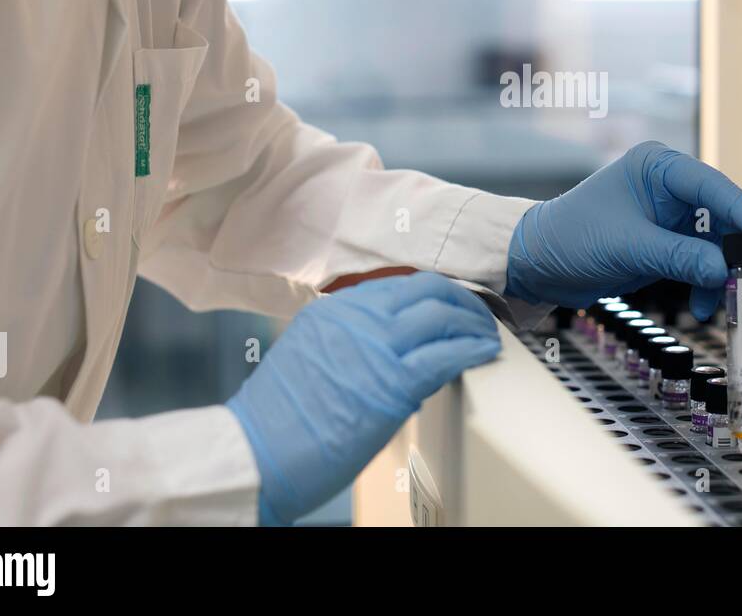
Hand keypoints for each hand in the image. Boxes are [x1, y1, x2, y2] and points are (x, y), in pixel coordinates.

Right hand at [226, 272, 499, 524]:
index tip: (450, 308)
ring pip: (443, 315)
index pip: (399, 287)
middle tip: (478, 318)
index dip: (434, 296)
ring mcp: (375, 346)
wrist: (254, 454)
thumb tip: (394, 349)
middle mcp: (356, 318)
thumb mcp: (310, 355)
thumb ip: (350, 341)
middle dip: (461, 302)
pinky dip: (473, 349)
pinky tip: (484, 353)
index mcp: (334, 310)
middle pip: (427, 290)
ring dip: (474, 323)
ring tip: (487, 336)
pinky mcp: (393, 383)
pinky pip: (448, 355)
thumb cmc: (278, 421)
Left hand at [505, 141, 741, 319]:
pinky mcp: (668, 244)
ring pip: (718, 246)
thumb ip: (678, 258)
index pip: (712, 187)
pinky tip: (704, 308)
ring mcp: (671, 217)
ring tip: (734, 307)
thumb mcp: (627, 247)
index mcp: (657, 167)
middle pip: (724, 219)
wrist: (539, 264)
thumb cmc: (571, 237)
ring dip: (728, 277)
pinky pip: (702, 264)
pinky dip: (708, 287)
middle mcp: (669, 187)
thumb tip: (722, 271)